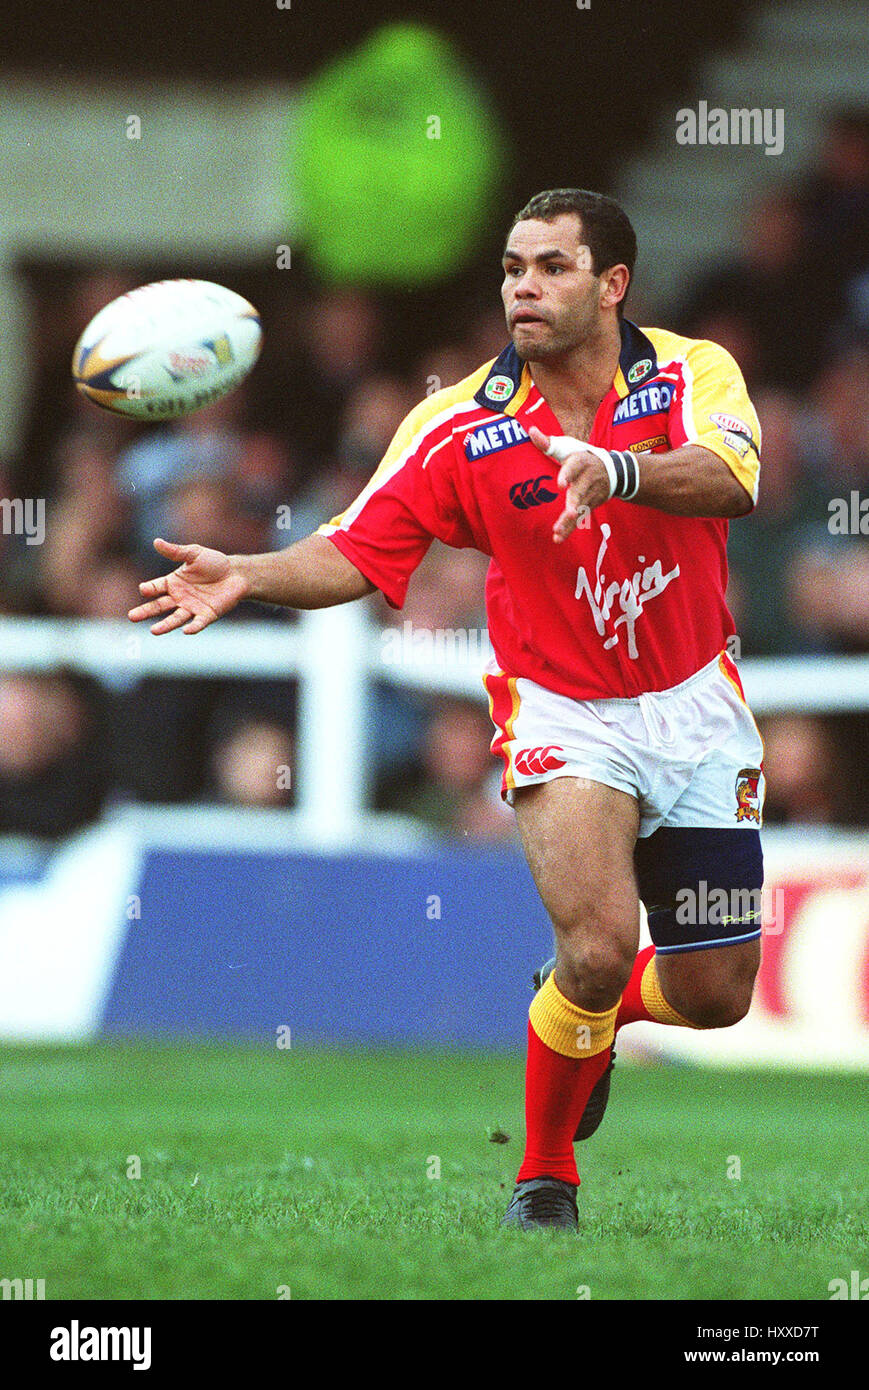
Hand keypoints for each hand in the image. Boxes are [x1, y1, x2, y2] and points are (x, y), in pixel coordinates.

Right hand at [128, 538, 249, 634]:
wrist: (236, 573)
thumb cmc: (214, 563)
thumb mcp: (194, 553)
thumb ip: (175, 551)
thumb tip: (156, 541)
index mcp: (173, 582)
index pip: (155, 587)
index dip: (149, 588)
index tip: (144, 589)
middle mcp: (179, 597)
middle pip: (159, 606)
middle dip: (145, 611)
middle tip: (132, 617)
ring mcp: (192, 607)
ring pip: (175, 618)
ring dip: (165, 625)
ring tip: (153, 631)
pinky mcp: (207, 615)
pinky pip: (198, 623)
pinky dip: (192, 627)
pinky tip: (186, 631)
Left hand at [528, 426, 611, 541]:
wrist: (613, 470)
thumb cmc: (581, 456)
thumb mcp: (567, 447)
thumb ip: (548, 442)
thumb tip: (530, 430)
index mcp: (581, 461)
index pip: (575, 467)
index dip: (568, 474)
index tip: (561, 483)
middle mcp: (588, 479)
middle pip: (580, 491)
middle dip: (575, 502)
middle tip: (571, 512)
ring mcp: (591, 494)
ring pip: (580, 508)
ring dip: (570, 521)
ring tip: (558, 530)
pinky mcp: (590, 506)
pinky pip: (579, 519)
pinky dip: (570, 529)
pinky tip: (558, 538)